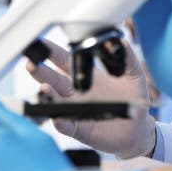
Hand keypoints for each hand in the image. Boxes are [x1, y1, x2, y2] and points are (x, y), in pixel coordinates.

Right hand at [27, 39, 155, 158]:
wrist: (138, 128)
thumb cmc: (134, 100)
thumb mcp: (134, 76)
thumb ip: (128, 59)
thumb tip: (122, 41)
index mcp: (87, 77)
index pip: (65, 62)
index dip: (53, 53)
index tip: (43, 45)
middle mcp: (76, 92)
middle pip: (54, 80)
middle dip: (42, 72)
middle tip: (33, 64)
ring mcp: (76, 110)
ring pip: (55, 102)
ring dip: (47, 96)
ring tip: (44, 89)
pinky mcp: (80, 128)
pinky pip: (66, 124)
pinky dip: (60, 121)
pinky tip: (57, 116)